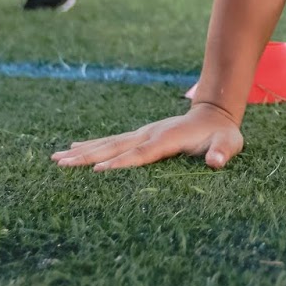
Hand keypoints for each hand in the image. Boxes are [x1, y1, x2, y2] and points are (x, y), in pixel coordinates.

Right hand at [51, 103, 244, 170]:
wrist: (215, 113)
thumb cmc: (223, 134)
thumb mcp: (229, 143)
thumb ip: (222, 152)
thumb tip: (215, 162)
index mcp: (167, 139)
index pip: (140, 154)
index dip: (120, 163)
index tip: (97, 172)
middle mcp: (149, 134)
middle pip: (114, 147)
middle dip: (88, 156)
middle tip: (60, 163)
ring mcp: (142, 133)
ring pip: (108, 143)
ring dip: (82, 151)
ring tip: (56, 158)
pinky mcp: (139, 135)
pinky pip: (111, 142)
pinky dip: (91, 146)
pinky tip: (73, 148)